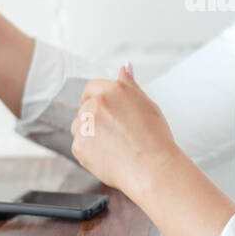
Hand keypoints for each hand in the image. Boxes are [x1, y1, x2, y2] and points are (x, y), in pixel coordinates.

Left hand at [70, 65, 181, 195]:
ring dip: (90, 134)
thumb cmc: (155, 138)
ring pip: (79, 127)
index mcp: (113, 90)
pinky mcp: (79, 145)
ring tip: (114, 146)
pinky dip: (90, 152)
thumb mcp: (147, 104)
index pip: (92, 87)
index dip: (97, 99)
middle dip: (95, 119)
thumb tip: (125, 67)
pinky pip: (79, 146)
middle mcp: (96, 103)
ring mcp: (85, 125)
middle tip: (116, 134)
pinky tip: (109, 156)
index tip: (104, 112)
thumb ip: (130, 85)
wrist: (153, 168)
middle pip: (84, 108)